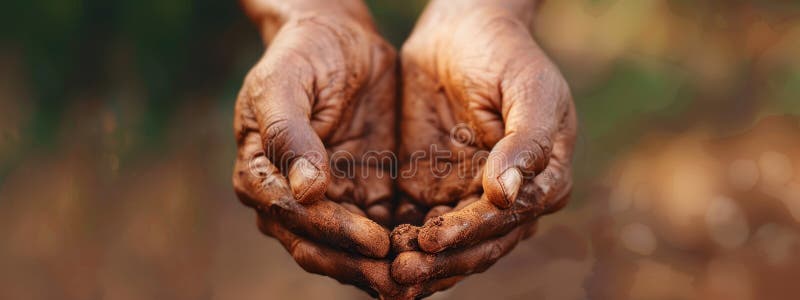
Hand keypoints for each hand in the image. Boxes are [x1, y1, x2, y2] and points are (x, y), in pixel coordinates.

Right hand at [233, 0, 400, 295]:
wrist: (338, 38)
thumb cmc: (302, 55)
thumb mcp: (285, 83)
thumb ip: (289, 133)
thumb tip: (306, 190)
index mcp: (260, 175)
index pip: (293, 216)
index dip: (333, 232)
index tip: (375, 241)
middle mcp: (291, 199)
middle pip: (319, 246)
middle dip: (358, 267)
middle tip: (399, 280)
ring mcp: (330, 201)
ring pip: (350, 249)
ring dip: (380, 268)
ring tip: (419, 279)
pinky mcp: (366, 195)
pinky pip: (382, 229)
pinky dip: (402, 247)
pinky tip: (430, 255)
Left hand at [392, 0, 576, 287]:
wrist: (462, 29)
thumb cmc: (506, 53)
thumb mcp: (530, 89)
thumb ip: (527, 140)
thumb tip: (508, 194)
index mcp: (542, 178)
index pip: (507, 219)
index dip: (471, 233)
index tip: (433, 238)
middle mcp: (508, 198)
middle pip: (479, 244)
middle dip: (442, 262)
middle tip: (402, 273)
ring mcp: (469, 197)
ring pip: (450, 245)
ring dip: (423, 264)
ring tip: (388, 275)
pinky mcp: (434, 190)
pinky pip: (419, 225)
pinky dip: (402, 243)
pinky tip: (376, 253)